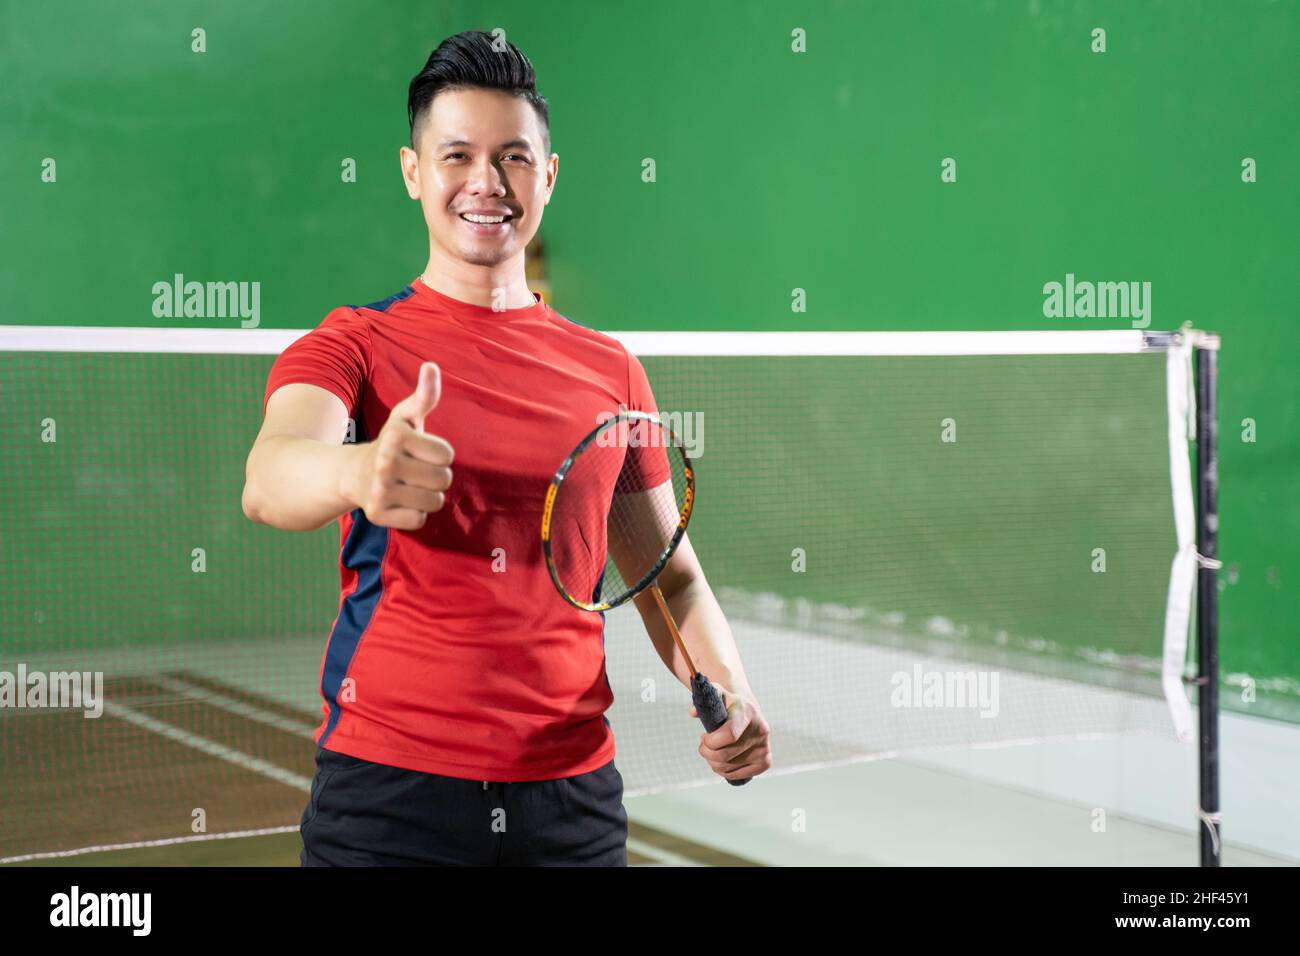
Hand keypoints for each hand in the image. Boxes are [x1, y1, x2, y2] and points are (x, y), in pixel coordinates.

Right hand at [342, 362, 454, 529]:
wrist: (352, 474)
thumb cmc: (391, 444)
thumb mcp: (406, 418)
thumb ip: (424, 395)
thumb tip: (431, 366)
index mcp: (396, 437)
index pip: (447, 455)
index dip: (439, 455)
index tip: (422, 453)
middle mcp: (385, 463)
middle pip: (443, 480)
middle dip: (435, 477)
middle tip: (416, 471)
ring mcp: (379, 491)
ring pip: (434, 502)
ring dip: (427, 496)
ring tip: (409, 486)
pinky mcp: (377, 515)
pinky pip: (419, 520)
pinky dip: (414, 514)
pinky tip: (400, 502)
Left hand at [692, 688, 770, 783]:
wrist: (749, 712)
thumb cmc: (728, 705)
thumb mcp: (717, 694)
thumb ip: (703, 698)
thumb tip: (693, 712)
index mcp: (748, 713)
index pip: (729, 735)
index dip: (711, 741)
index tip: (703, 737)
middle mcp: (760, 731)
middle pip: (724, 755)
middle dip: (707, 752)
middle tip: (704, 745)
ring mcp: (764, 748)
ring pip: (727, 768)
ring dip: (713, 762)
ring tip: (713, 751)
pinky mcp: (765, 762)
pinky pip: (735, 775)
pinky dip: (724, 771)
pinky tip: (723, 759)